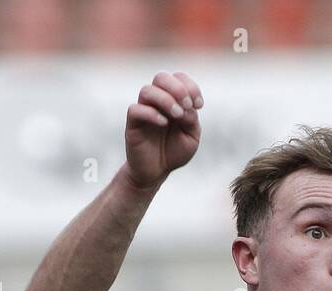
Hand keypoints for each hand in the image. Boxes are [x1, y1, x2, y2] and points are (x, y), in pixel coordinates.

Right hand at [123, 71, 203, 188]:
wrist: (156, 171)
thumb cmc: (174, 152)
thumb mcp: (191, 137)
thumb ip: (191, 120)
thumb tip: (186, 107)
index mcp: (173, 100)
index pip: (179, 78)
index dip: (190, 86)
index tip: (199, 105)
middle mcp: (156, 101)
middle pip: (161, 77)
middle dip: (177, 88)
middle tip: (187, 105)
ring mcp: (143, 110)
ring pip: (147, 90)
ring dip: (166, 99)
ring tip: (178, 115)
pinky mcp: (133, 124)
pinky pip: (136, 110)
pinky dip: (151, 114)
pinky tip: (164, 124)